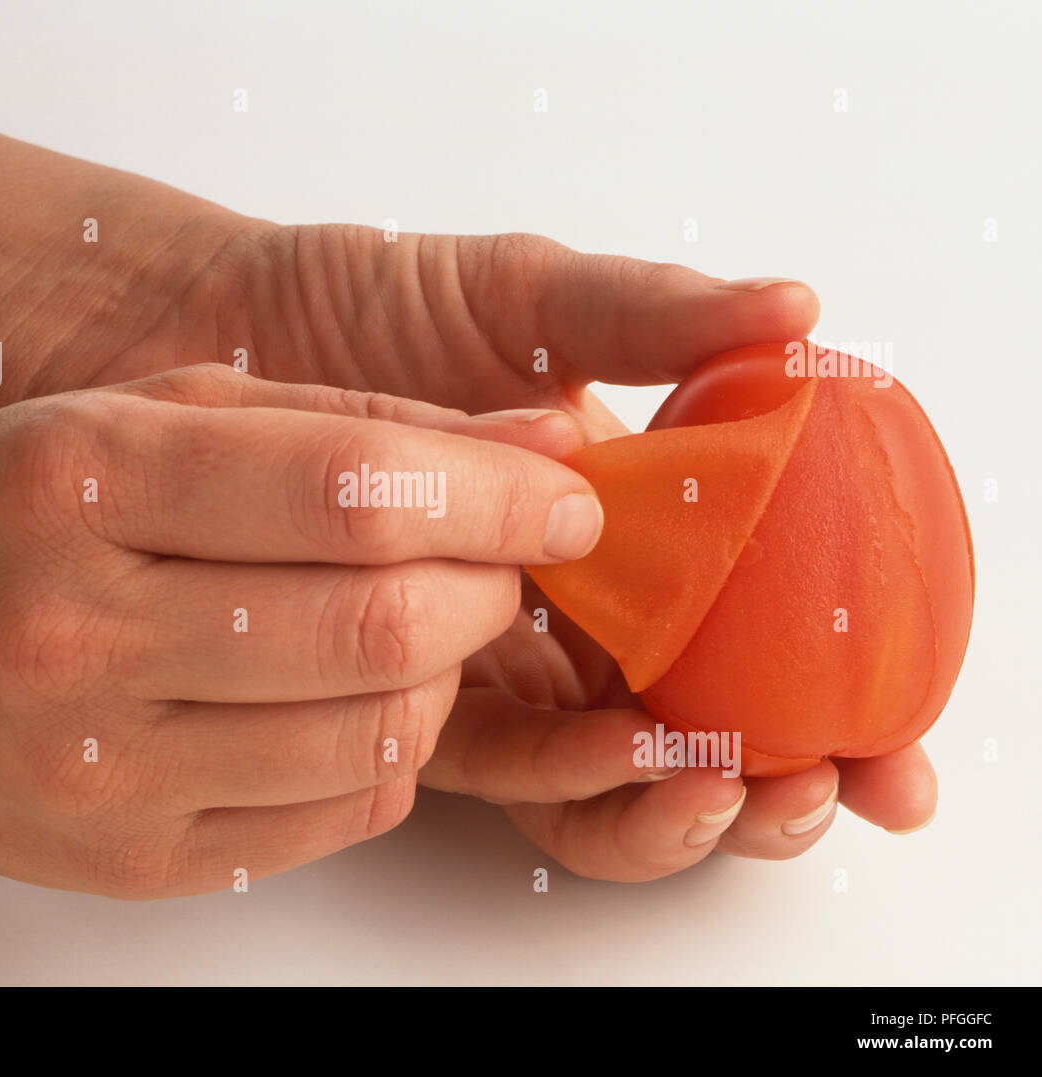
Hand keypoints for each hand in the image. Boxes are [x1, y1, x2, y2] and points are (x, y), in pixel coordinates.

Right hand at [0, 365, 607, 895]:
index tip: (563, 492)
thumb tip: (524, 440)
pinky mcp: (137, 859)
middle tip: (501, 559)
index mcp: (80, 482)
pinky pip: (343, 811)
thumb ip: (340, 421)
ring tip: (425, 621)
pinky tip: (355, 692)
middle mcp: (81, 635)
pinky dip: (395, 745)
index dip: (496, 492)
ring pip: (382, 730)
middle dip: (493, 586)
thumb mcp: (145, 415)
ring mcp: (106, 769)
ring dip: (452, 668)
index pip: (351, 492)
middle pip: (384, 624)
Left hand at [77, 222, 937, 879]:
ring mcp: (487, 658)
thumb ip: (648, 315)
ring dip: (675, 803)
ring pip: (599, 776)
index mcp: (618, 523)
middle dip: (768, 785)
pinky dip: (571, 779)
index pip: (742, 635)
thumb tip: (795, 313)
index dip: (828, 706)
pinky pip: (500, 766)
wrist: (216, 332)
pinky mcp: (404, 690)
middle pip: (684, 729)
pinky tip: (622, 758)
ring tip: (724, 788)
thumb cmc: (364, 304)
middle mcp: (561, 607)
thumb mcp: (522, 296)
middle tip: (814, 789)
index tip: (892, 754)